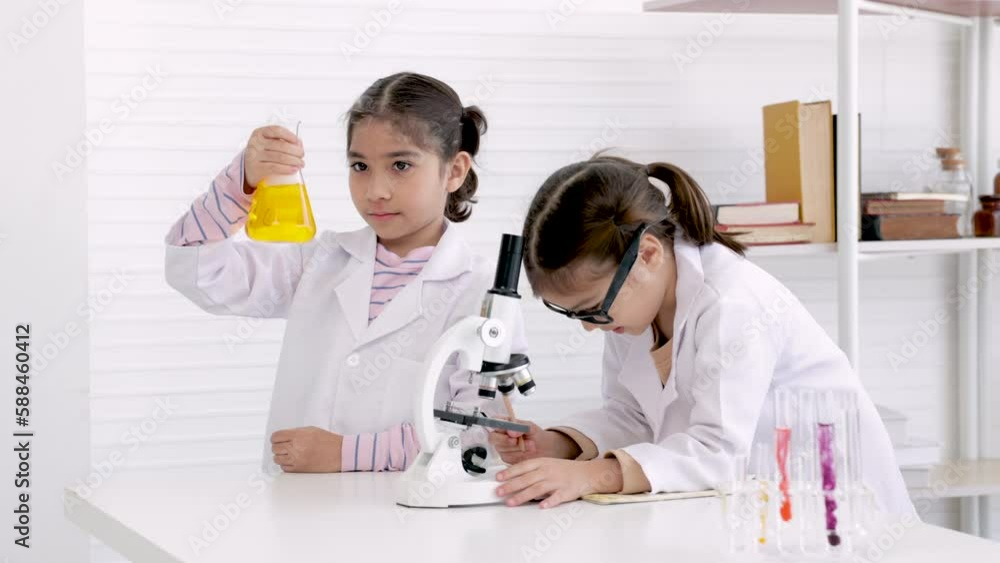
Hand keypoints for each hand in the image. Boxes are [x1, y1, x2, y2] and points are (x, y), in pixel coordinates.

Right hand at [243, 125, 304, 192]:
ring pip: (280, 157)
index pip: (277, 130)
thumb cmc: (262, 154)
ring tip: (301, 164)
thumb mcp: (268, 143)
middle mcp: (256, 143)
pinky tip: (293, 169)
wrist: (248, 169)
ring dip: (294, 161)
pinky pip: (275, 167)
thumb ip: (282, 141)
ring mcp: (255, 155)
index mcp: (260, 133)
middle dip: (296, 151)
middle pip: (281, 146)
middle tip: (301, 155)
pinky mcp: (257, 168)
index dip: (290, 135)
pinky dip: (287, 169)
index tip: (298, 142)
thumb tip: (299, 144)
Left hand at [270, 426, 342, 472]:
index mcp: (298, 436)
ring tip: (288, 454)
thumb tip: (282, 437)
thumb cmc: (328, 441)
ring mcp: (297, 460)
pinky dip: (286, 465)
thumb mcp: (311, 430)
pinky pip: (284, 468)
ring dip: (281, 456)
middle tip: (283, 446)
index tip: (277, 439)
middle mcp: (295, 448)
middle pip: (274, 448)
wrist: (340, 453)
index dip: (275, 438)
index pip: (276, 436)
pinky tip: (293, 461)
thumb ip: (295, 432)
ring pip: (277, 459)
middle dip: (278, 447)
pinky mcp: (299, 470)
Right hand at [489, 420, 580, 463]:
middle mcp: (500, 435)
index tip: (508, 430)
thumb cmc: (535, 434)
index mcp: (504, 424)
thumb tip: (511, 431)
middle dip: (504, 440)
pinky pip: (508, 457)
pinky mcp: (506, 458)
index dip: (498, 427)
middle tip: (516, 440)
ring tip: (530, 445)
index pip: (494, 423)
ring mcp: (502, 447)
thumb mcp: (530, 426)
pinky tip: (527, 452)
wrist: (544, 447)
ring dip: (516, 447)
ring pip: (501, 448)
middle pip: (492, 438)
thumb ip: (520, 426)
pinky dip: (519, 455)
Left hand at [495, 458, 623, 508]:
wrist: (586, 473)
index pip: (523, 467)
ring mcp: (557, 481)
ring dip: (523, 496)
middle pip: (527, 479)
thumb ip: (531, 470)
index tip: (498, 478)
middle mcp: (548, 471)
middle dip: (511, 486)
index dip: (509, 472)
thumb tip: (511, 477)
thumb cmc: (563, 470)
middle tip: (499, 492)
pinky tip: (541, 506)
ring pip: (537, 489)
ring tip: (511, 502)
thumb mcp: (546, 464)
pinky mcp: (566, 492)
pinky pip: (557, 497)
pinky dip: (549, 502)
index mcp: (542, 463)